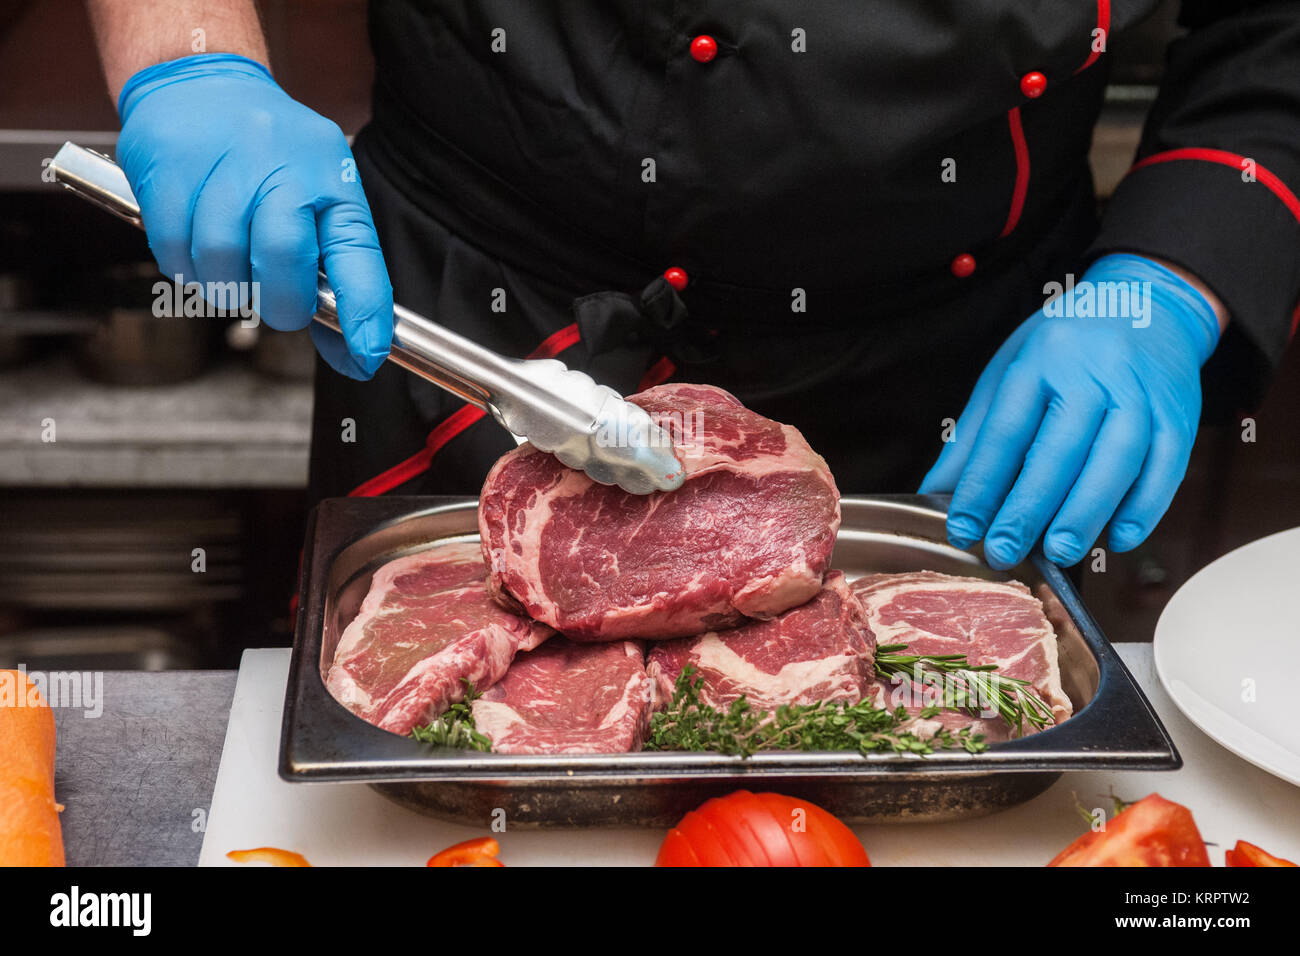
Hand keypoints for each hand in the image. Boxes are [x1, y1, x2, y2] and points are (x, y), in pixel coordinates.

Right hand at [116, 53, 391, 378]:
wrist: (200, 81)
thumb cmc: (272, 156)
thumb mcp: (320, 197)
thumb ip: (336, 273)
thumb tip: (354, 353)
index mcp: (331, 179)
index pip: (357, 250)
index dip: (364, 309)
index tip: (368, 354)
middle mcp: (281, 166)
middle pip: (282, 255)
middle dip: (281, 303)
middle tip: (277, 305)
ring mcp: (221, 163)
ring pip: (220, 258)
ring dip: (226, 285)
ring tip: (231, 266)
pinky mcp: (167, 168)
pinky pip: (172, 248)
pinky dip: (185, 267)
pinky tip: (196, 248)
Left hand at [919, 253, 1221, 569]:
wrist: (1148, 303)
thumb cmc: (1066, 346)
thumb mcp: (1008, 372)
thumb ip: (975, 436)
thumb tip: (934, 493)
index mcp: (1039, 362)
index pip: (1005, 432)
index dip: (982, 486)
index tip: (962, 528)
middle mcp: (1092, 373)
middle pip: (1060, 448)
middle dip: (1030, 507)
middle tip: (1005, 551)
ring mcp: (1141, 393)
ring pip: (1117, 459)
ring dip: (1087, 512)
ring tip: (1059, 552)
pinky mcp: (1179, 414)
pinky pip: (1166, 466)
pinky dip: (1145, 507)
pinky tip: (1121, 537)